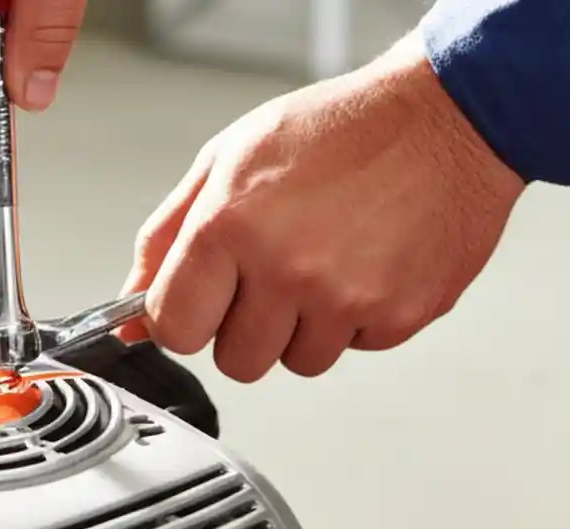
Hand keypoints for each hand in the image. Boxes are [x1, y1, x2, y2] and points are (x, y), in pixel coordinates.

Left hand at [118, 35, 525, 381]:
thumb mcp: (226, 160)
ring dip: (301, 326)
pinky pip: (354, 349)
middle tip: (269, 275)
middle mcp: (288, 270)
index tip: (199, 302)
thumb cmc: (336, 130)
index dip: (184, 319)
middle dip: (244, 326)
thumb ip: (166, 240)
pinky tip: (362, 265)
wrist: (446, 119)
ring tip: (321, 262)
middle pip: (236, 361)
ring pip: (296, 362)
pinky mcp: (399, 315)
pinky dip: (354, 319)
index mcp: (230, 227)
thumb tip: (131, 312)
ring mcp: (347, 299)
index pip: (175, 330)